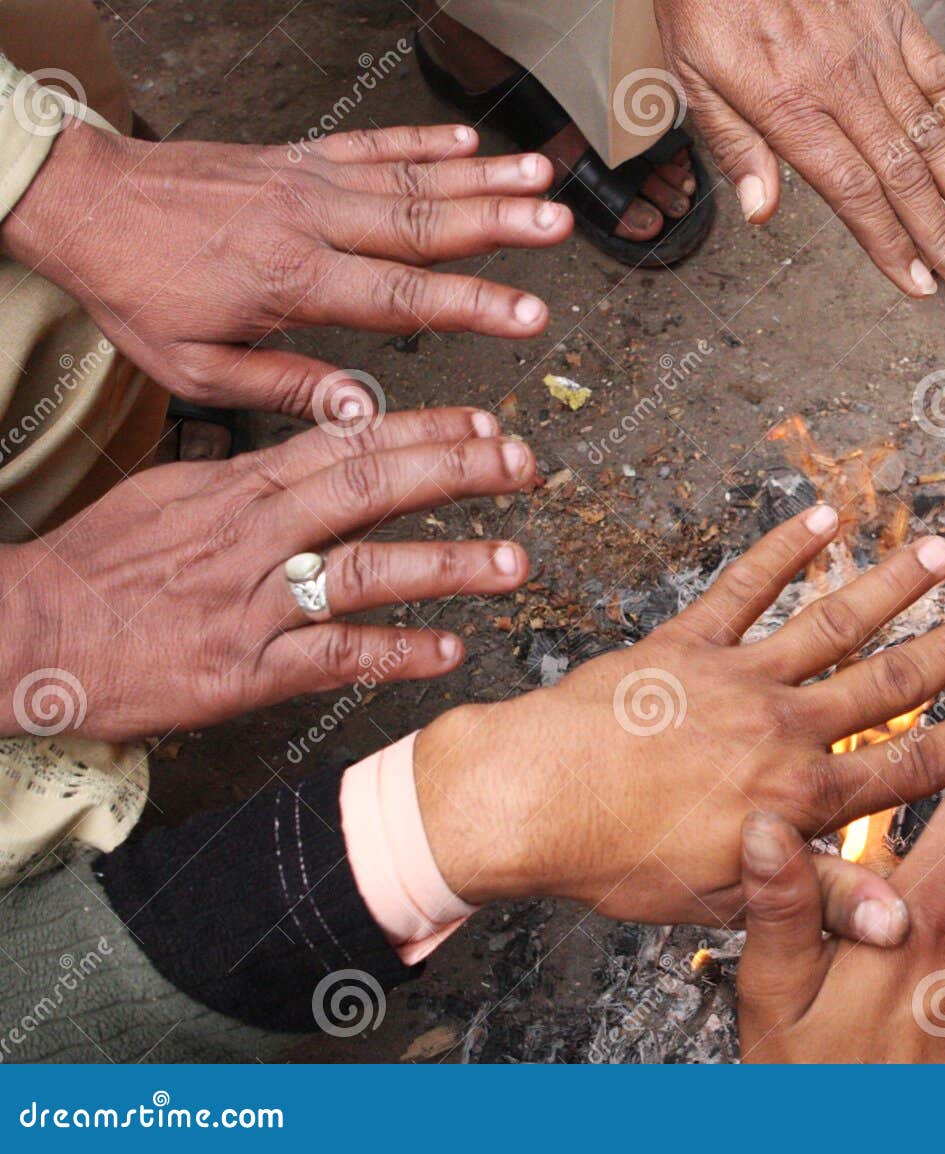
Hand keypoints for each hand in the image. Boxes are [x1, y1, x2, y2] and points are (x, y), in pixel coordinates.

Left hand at [0, 121, 573, 417]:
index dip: (473, 306)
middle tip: (559, 224)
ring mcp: (306, 181)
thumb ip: (286, 384)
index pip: (401, 297)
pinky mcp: (296, 159)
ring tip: (542, 176)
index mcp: (292, 280)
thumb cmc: (135, 289)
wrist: (81, 203)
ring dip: (481, 176)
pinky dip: (424, 141)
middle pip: (421, 222)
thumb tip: (362, 411)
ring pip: (410, 177)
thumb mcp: (196, 368)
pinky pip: (372, 145)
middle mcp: (309, 221)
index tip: (531, 315)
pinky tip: (471, 143)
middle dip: (498, 223)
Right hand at [0, 408, 536, 740]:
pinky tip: (448, 650)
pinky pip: (333, 657)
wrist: (24, 630)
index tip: (483, 424)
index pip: (344, 444)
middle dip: (455, 473)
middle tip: (523, 466)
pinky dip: (396, 653)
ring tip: (513, 561)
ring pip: (365, 571)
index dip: (422, 431)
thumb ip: (252, 480)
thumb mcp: (170, 494)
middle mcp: (251, 535)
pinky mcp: (242, 670)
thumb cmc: (95, 566)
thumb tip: (323, 458)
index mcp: (235, 486)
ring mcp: (250, 602)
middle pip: (369, 488)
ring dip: (448, 565)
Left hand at [413, 505, 944, 942]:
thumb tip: (906, 919)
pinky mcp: (687, 642)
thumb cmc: (617, 857)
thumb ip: (822, 899)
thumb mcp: (727, 900)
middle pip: (888, 681)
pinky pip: (744, 586)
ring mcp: (737, 677)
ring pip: (832, 622)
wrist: (529, 799)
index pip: (910, 767)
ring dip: (891, 585)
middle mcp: (781, 727)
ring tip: (940, 551)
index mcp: (797, 796)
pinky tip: (820, 517)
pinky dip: (783, 549)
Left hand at [654, 0, 944, 295]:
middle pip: (904, 176)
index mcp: (789, 106)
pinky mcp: (892, 18)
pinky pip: (941, 76)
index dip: (891, 246)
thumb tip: (760, 210)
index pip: (853, 194)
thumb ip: (731, 143)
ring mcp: (874, 49)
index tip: (919, 284)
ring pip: (934, 133)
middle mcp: (841, 83)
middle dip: (944, 236)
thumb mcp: (691, 75)